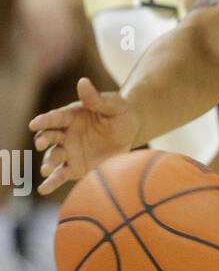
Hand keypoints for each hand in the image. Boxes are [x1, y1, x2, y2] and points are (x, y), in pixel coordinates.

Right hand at [30, 78, 141, 194]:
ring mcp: (68, 152)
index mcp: (71, 116)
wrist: (132, 132)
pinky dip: (51, 182)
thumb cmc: (121, 113)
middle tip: (42, 144)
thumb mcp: (114, 104)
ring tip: (46, 169)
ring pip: (53, 158)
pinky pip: (61, 175)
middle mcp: (65, 134)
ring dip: (47, 163)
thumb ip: (97, 98)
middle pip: (49, 137)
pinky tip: (44, 189)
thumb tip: (83, 81)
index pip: (55, 118)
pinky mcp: (74, 168)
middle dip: (44, 140)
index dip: (44, 120)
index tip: (34, 123)